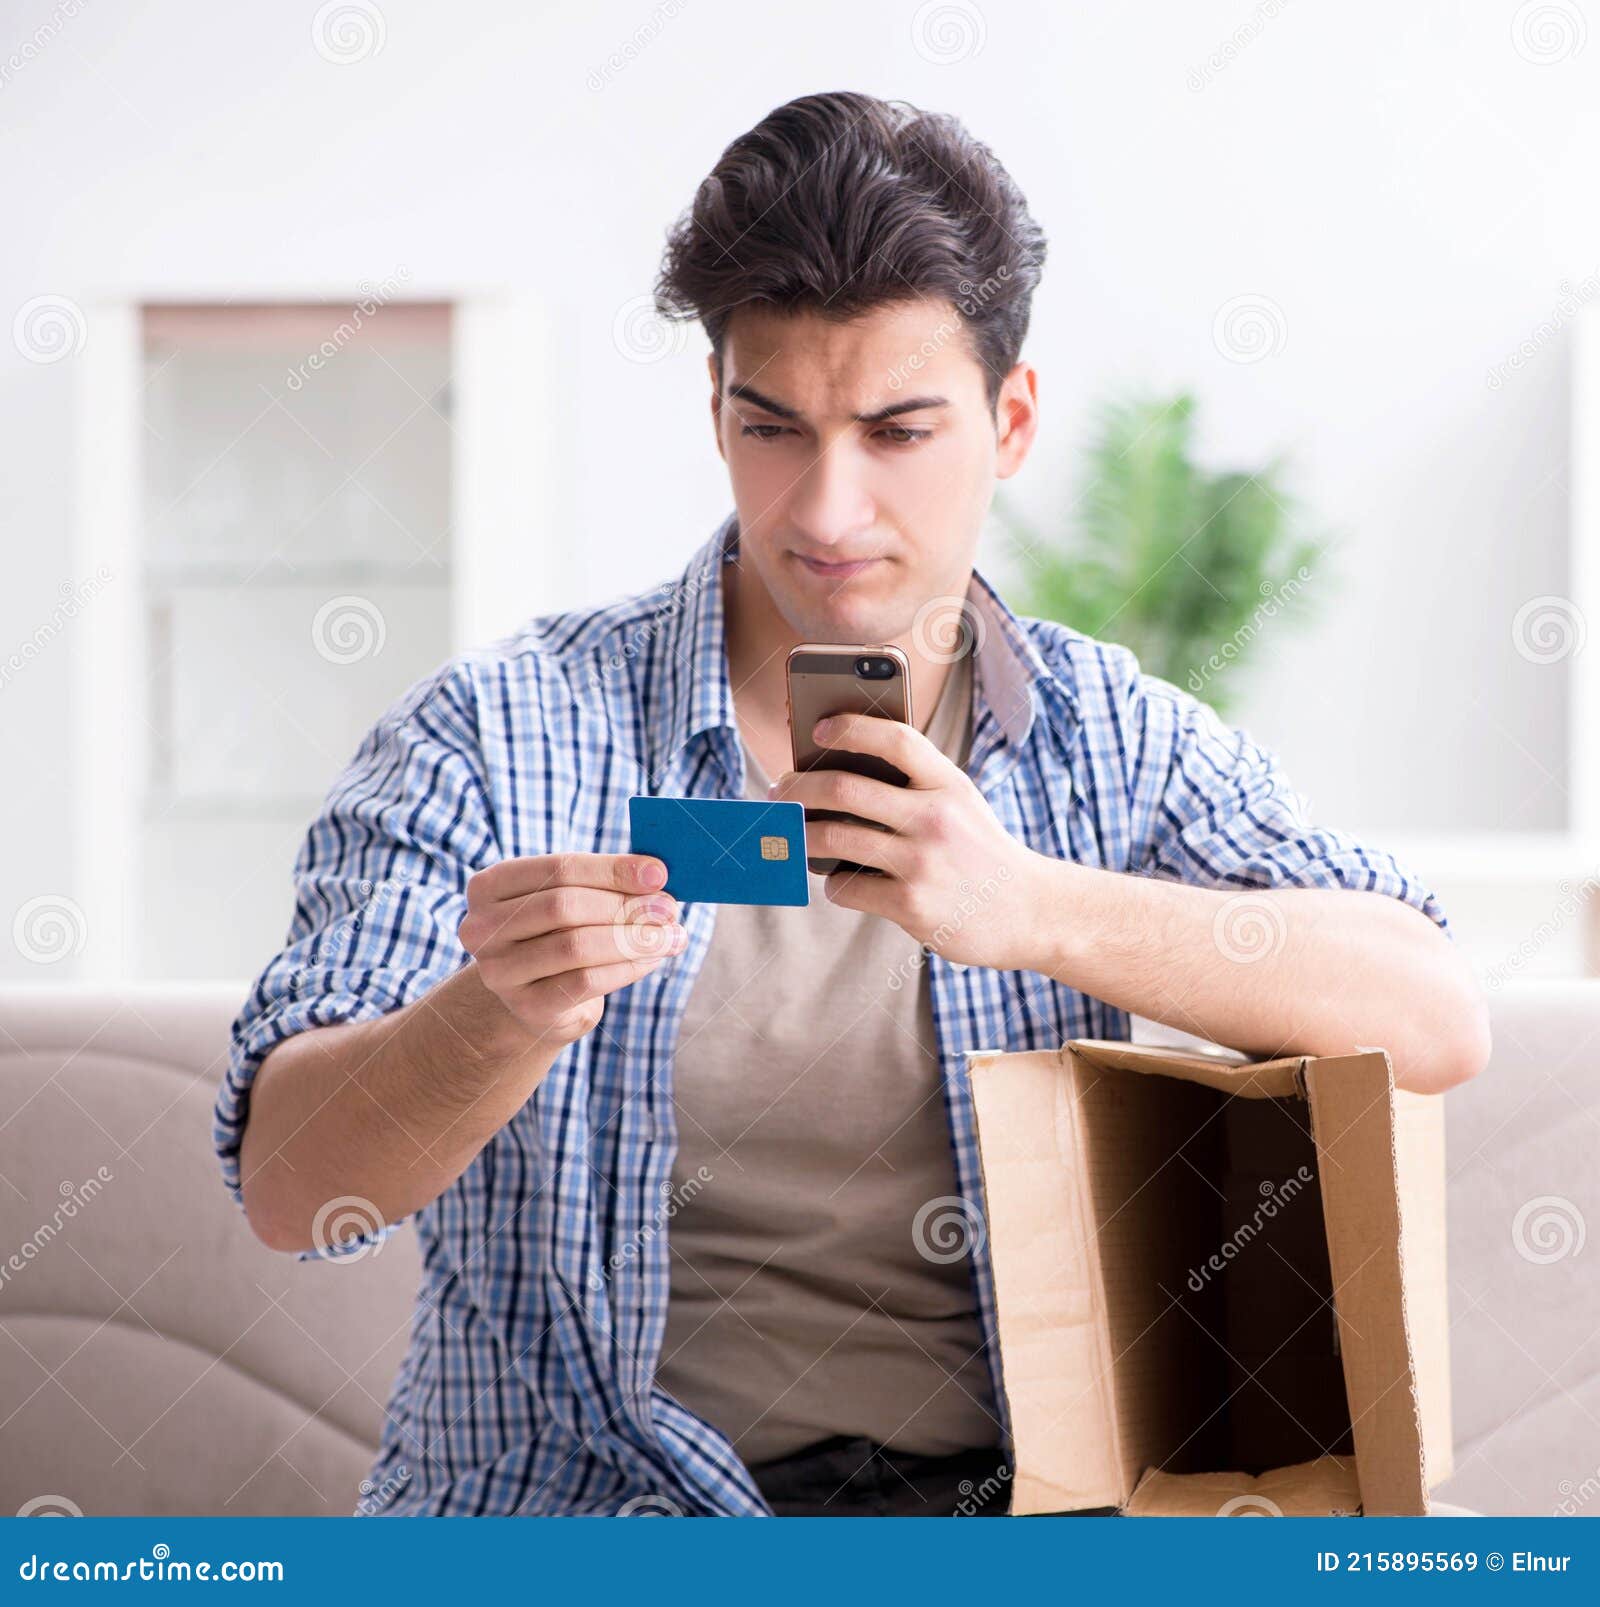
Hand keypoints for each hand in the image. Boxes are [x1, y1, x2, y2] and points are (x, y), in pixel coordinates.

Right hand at [458, 853, 683, 1047]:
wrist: (537, 997)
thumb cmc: (559, 933)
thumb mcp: (570, 898)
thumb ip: (604, 881)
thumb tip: (656, 874)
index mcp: (490, 885)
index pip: (559, 868)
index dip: (612, 869)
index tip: (659, 874)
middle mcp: (483, 927)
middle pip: (564, 906)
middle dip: (625, 905)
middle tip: (668, 908)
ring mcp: (499, 971)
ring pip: (577, 946)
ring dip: (633, 938)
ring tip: (671, 935)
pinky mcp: (526, 1006)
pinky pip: (586, 982)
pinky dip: (628, 968)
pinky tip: (653, 958)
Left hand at [768, 713, 1051, 971]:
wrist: (1029, 912)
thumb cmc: (980, 851)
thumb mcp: (960, 804)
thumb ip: (915, 785)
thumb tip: (835, 771)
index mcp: (949, 784)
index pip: (894, 740)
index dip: (850, 728)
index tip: (817, 730)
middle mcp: (936, 818)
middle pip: (845, 787)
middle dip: (799, 787)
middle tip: (781, 792)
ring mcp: (922, 863)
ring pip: (834, 837)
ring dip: (805, 836)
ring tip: (797, 836)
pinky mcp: (911, 905)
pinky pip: (845, 886)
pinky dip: (835, 883)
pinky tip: (844, 881)